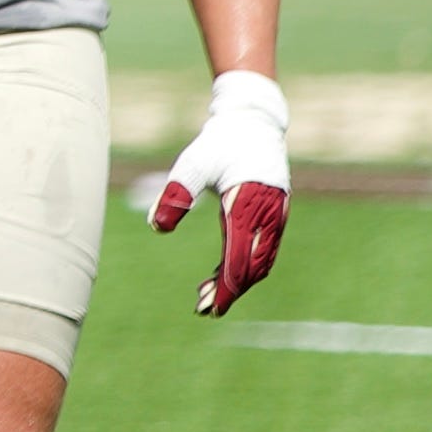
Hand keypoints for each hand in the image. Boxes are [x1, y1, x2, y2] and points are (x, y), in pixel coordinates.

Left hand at [151, 70, 289, 316]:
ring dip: (238, 281)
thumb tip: (157, 227)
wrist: (251, 122)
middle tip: (203, 309)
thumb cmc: (219, 142)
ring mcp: (274, 216)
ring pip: (261, 261)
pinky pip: (263, 250)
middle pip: (253, 267)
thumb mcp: (192, 163)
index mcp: (248, 206)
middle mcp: (267, 216)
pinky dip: (245, 266)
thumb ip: (175, 193)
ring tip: (208, 297)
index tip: (209, 307)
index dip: (224, 286)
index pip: (239, 259)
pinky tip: (221, 273)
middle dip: (229, 290)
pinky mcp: (273, 215)